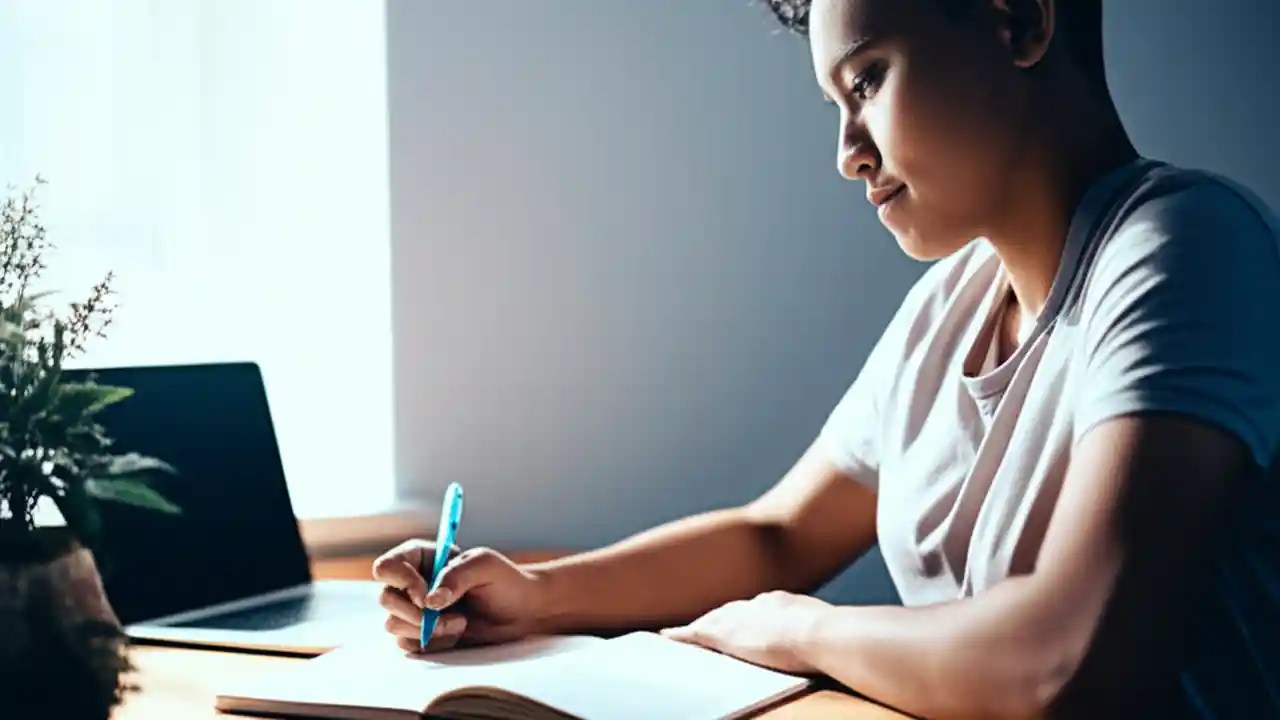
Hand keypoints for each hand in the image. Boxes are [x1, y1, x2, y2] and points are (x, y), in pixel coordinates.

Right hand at [371, 540, 549, 653]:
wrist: (522, 612)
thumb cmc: (505, 581)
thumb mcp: (485, 566)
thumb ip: (456, 576)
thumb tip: (430, 601)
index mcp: (422, 558)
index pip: (388, 566)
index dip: (401, 581)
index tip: (426, 595)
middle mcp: (414, 583)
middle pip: (386, 598)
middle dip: (414, 612)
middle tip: (443, 613)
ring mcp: (416, 611)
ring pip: (394, 624)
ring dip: (427, 629)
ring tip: (460, 622)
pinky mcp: (423, 635)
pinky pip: (407, 645)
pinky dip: (430, 644)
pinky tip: (456, 634)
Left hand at [659, 590, 830, 673]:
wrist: (819, 632)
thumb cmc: (832, 634)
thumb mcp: (827, 626)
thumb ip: (821, 629)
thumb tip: (836, 636)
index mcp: (781, 601)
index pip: (757, 608)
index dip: (746, 615)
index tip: (742, 619)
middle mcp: (756, 604)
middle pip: (730, 610)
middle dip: (719, 615)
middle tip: (706, 621)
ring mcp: (739, 617)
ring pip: (711, 619)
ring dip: (698, 624)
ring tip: (682, 630)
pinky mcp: (724, 634)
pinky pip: (694, 633)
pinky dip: (680, 634)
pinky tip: (667, 636)